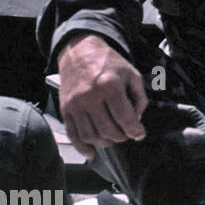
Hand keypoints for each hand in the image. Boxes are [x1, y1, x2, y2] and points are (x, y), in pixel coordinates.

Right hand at [56, 34, 148, 158]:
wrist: (79, 52)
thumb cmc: (108, 63)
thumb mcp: (132, 74)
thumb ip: (139, 97)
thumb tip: (138, 118)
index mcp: (109, 85)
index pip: (125, 118)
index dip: (135, 130)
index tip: (140, 134)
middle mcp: (90, 96)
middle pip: (107, 130)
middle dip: (121, 137)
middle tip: (127, 134)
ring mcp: (75, 104)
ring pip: (90, 135)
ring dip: (104, 142)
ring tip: (113, 138)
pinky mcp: (65, 109)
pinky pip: (72, 134)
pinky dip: (82, 147)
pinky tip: (91, 153)